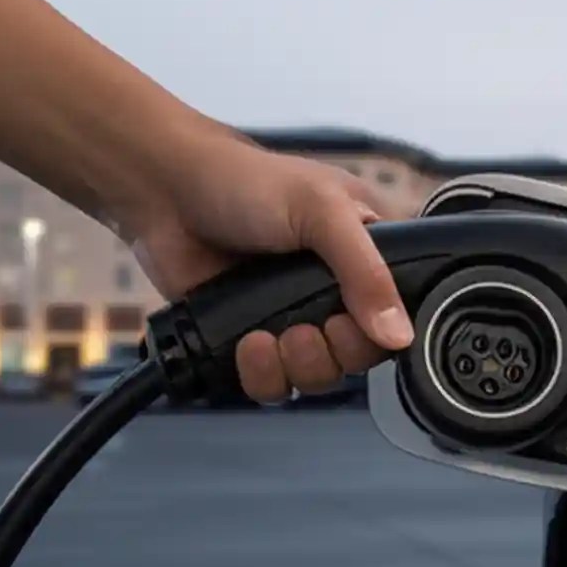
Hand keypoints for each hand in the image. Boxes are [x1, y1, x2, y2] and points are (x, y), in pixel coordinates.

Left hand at [130, 135, 416, 402]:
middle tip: (304, 330)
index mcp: (367, 253)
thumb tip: (399, 333)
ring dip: (294, 367)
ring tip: (268, 336)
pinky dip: (261, 374)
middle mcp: (335, 290)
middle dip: (330, 354)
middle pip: (358, 356)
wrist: (167, 193)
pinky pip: (273, 384)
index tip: (349, 323)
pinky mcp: (252, 340)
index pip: (400, 314)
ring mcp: (293, 316)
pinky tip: (245, 343)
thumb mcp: (322, 211)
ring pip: (317, 377)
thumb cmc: (246, 182)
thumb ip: (366, 271)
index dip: (380, 333)